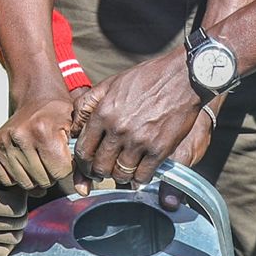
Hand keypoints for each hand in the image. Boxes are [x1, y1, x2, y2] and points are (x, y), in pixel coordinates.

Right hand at [0, 87, 78, 192]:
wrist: (36, 98)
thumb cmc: (57, 114)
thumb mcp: (77, 128)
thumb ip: (82, 160)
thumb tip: (83, 191)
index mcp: (43, 129)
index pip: (60, 172)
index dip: (66, 166)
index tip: (63, 154)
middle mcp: (20, 135)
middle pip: (43, 180)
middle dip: (51, 173)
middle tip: (50, 156)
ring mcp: (4, 142)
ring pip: (25, 183)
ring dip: (35, 176)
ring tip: (38, 159)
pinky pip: (7, 180)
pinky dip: (17, 176)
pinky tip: (24, 161)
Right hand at [0, 131, 27, 255]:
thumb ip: (13, 173)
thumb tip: (42, 192)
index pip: (17, 209)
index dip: (20, 193)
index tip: (10, 183)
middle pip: (17, 226)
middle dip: (19, 208)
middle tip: (8, 193)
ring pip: (12, 240)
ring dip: (14, 223)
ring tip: (3, 205)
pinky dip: (5, 238)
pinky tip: (0, 221)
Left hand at [73, 50, 202, 187]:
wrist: (182, 77)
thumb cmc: (145, 78)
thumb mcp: (110, 83)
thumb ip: (86, 104)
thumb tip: (73, 129)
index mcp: (102, 113)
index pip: (83, 150)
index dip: (83, 162)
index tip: (88, 164)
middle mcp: (118, 129)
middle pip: (99, 166)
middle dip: (99, 172)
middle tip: (105, 171)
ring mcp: (139, 141)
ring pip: (120, 174)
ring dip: (120, 176)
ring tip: (123, 171)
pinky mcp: (159, 149)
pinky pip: (143, 176)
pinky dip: (139, 178)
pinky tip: (140, 172)